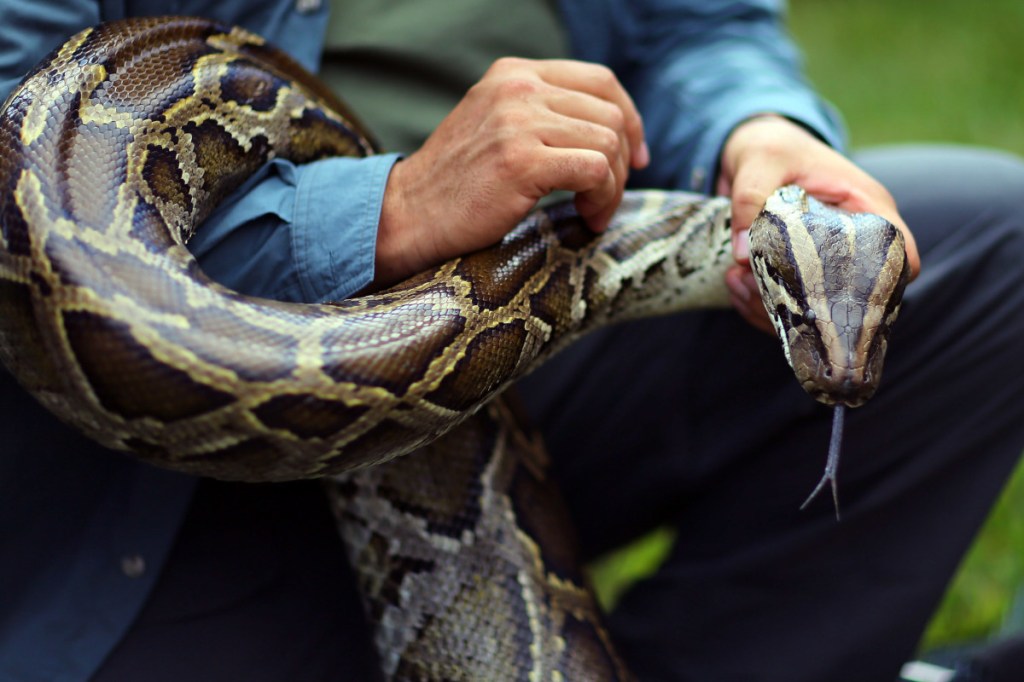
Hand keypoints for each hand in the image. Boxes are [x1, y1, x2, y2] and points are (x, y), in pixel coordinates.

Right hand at [373, 57, 648, 286]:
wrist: (408, 214)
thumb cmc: (456, 184)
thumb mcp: (497, 126)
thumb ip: (543, 115)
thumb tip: (612, 131)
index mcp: (514, 74)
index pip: (601, 81)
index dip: (630, 120)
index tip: (635, 158)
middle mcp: (518, 88)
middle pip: (611, 114)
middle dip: (621, 163)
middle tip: (605, 199)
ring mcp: (518, 122)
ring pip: (608, 143)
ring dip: (612, 186)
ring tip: (591, 212)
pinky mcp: (521, 160)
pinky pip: (595, 170)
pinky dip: (602, 199)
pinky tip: (585, 217)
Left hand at [717, 115, 920, 331]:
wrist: (750, 150)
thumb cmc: (770, 146)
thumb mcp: (761, 159)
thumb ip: (751, 197)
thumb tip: (743, 255)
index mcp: (865, 206)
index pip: (901, 254)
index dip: (886, 284)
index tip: (839, 297)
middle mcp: (851, 241)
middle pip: (854, 297)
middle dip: (807, 307)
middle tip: (760, 289)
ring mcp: (824, 262)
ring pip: (816, 309)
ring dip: (773, 310)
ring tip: (737, 282)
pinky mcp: (796, 274)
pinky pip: (787, 307)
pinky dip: (758, 308)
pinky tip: (734, 286)